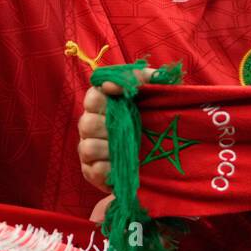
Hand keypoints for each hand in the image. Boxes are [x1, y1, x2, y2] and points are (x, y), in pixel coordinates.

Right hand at [77, 67, 153, 194]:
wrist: (163, 161)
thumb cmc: (157, 124)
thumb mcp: (159, 98)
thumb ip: (148, 80)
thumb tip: (132, 80)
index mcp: (104, 105)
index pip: (93, 94)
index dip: (106, 94)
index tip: (126, 95)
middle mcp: (91, 124)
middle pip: (87, 122)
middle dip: (109, 127)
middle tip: (130, 129)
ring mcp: (89, 148)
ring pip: (87, 147)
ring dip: (109, 149)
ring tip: (129, 151)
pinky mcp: (92, 171)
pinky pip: (93, 170)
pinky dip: (108, 170)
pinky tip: (123, 167)